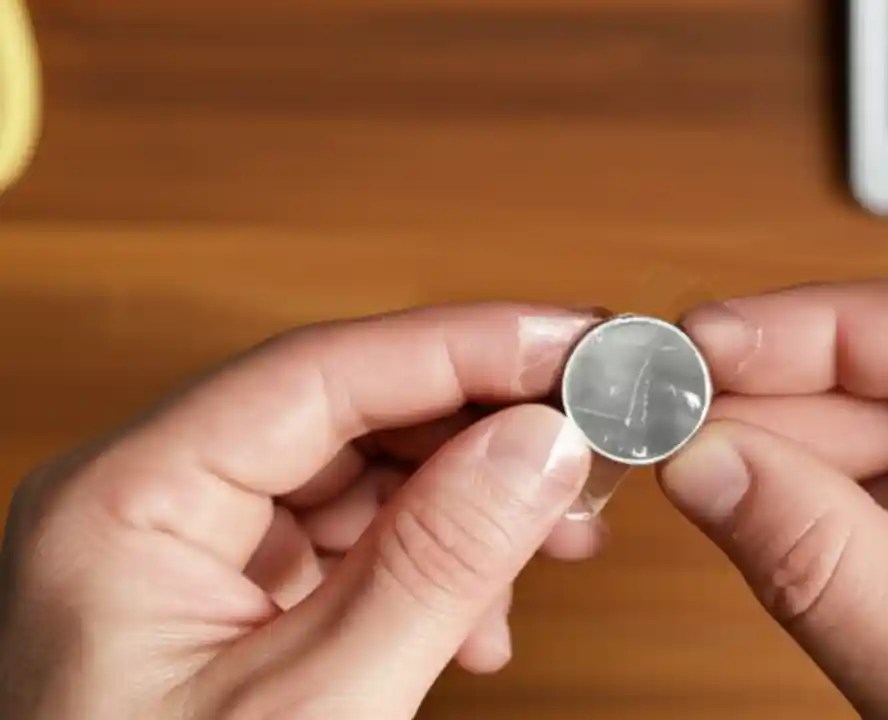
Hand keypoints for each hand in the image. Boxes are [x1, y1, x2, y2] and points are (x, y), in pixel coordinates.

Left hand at [0, 304, 606, 719]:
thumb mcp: (317, 714)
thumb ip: (434, 565)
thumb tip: (543, 442)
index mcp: (127, 503)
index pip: (321, 372)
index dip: (465, 347)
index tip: (575, 346)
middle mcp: (149, 502)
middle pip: (345, 409)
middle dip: (482, 425)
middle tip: (594, 437)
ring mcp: (187, 549)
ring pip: (359, 469)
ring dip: (472, 495)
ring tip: (562, 533)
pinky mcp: (227, 596)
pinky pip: (348, 537)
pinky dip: (433, 559)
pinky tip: (485, 613)